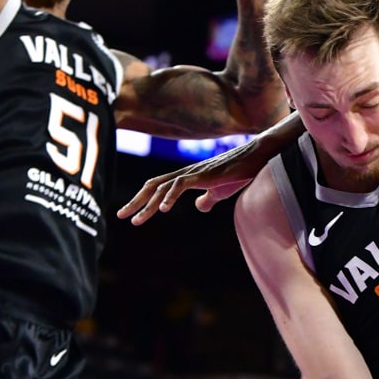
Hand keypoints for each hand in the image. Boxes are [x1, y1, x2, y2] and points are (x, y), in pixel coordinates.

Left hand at [118, 138, 268, 222]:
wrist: (257, 158)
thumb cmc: (240, 172)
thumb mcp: (220, 192)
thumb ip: (207, 199)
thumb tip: (199, 207)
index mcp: (186, 177)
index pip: (157, 187)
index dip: (142, 200)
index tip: (131, 214)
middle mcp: (186, 173)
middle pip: (153, 185)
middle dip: (136, 201)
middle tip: (121, 216)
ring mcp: (194, 172)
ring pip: (162, 186)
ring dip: (148, 204)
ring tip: (137, 220)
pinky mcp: (204, 174)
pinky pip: (181, 184)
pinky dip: (170, 196)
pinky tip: (165, 209)